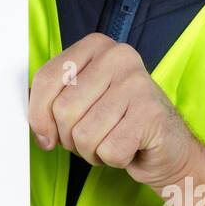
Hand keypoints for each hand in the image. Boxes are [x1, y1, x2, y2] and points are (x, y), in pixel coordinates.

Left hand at [27, 32, 198, 187]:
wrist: (168, 147)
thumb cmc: (120, 123)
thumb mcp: (81, 99)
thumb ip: (53, 100)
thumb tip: (35, 125)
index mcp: (95, 46)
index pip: (46, 79)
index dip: (38, 116)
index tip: (46, 134)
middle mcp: (118, 56)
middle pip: (63, 110)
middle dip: (70, 137)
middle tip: (91, 137)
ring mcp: (137, 82)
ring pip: (84, 134)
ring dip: (92, 151)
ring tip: (111, 141)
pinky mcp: (151, 113)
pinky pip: (108, 150)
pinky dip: (113, 160)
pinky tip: (129, 148)